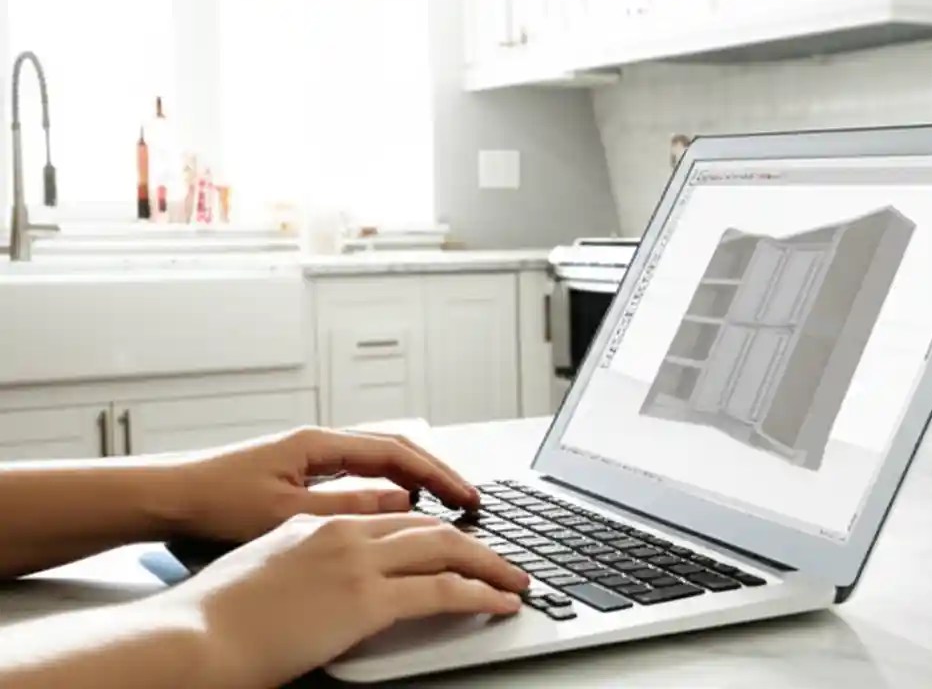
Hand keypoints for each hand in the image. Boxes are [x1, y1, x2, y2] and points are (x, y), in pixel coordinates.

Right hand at [167, 513, 528, 687]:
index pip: (393, 518)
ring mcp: (357, 562)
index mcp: (315, 524)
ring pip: (446, 551)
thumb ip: (304, 565)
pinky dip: (481, 594)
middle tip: (502, 560)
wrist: (193, 637)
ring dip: (489, 567)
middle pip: (428, 529)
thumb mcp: (264, 573)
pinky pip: (443, 590)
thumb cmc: (214, 619)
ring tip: (515, 582)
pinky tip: (500, 603)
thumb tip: (326, 583)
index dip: (433, 532)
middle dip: (473, 544)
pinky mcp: (367, 598)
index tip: (457, 544)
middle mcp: (342, 532)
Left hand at [168, 427, 479, 542]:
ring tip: (444, 500)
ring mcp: (311, 454)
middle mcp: (319, 441)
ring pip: (380, 458)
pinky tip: (397, 502)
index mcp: (319, 443)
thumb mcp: (286, 512)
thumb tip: (400, 499)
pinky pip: (360, 471)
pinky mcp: (301, 470)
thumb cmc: (215, 502)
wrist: (168, 497)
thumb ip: (347, 505)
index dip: (438, 475)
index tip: (466, 496)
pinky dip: (390, 483)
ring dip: (416, 476)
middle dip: (438, 472)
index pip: (397, 454)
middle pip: (396, 448)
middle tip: (469, 498)